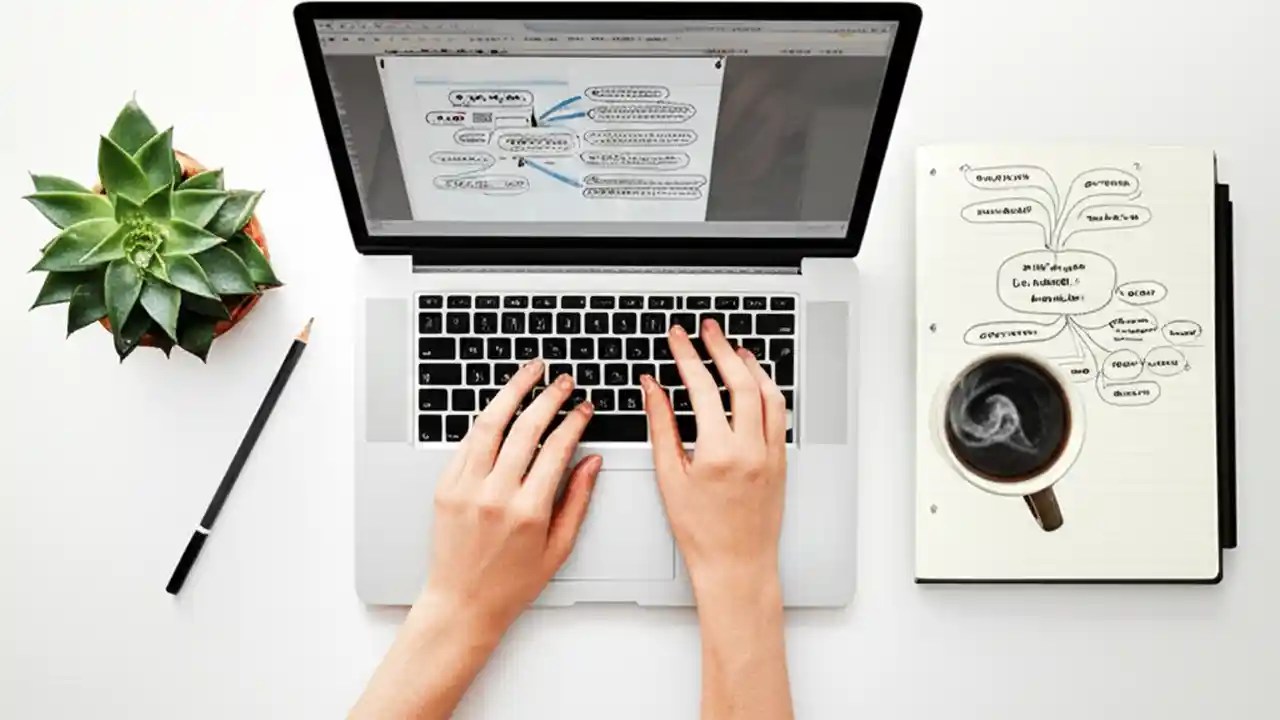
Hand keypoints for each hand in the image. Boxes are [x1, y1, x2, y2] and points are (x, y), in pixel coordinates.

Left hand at [351, 361, 600, 719]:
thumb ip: (578, 499)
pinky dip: (487, 419)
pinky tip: (501, 406)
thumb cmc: (512, 583)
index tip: (585, 408)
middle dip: (549, 397)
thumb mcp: (559, 547)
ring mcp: (466, 488)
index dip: (575, 421)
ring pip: (490, 424)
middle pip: (525, 428)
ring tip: (530, 372)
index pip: (557, 448)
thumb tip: (592, 461)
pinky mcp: (445, 487)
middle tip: (563, 381)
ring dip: (512, 391)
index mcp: (529, 511)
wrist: (462, 604)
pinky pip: (467, 442)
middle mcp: (495, 495)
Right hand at [640, 319, 787, 592]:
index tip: (678, 338)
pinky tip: (754, 381)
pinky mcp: (781, 460)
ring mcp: (771, 453)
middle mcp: (750, 449)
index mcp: (718, 453)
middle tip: (706, 329)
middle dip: (720, 348)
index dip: (687, 356)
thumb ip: (661, 427)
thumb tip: (653, 389)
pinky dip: (767, 389)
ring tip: (731, 348)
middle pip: (740, 381)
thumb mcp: (669, 478)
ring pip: (768, 393)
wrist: (736, 564)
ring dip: (750, 365)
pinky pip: (779, 413)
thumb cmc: (700, 532)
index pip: (702, 388)